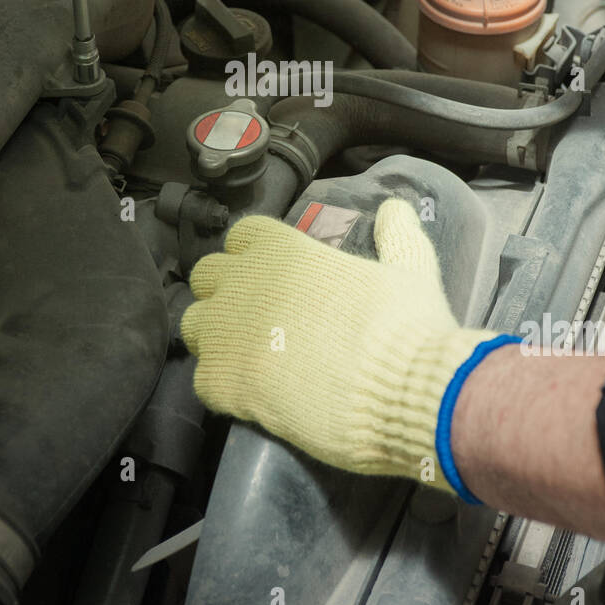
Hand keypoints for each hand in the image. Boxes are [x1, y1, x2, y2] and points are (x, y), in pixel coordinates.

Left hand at [181, 199, 496, 487]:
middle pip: (206, 276)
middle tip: (257, 320)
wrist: (402, 390)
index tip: (272, 277)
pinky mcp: (222, 381)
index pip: (241, 235)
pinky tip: (252, 396)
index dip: (254, 255)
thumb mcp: (411, 269)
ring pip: (193, 325)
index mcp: (282, 248)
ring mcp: (227, 332)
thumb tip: (394, 208)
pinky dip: (223, 387)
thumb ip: (396, 235)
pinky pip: (201, 379)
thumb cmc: (406, 325)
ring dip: (215, 338)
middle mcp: (244, 281)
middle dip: (225, 293)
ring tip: (249, 359)